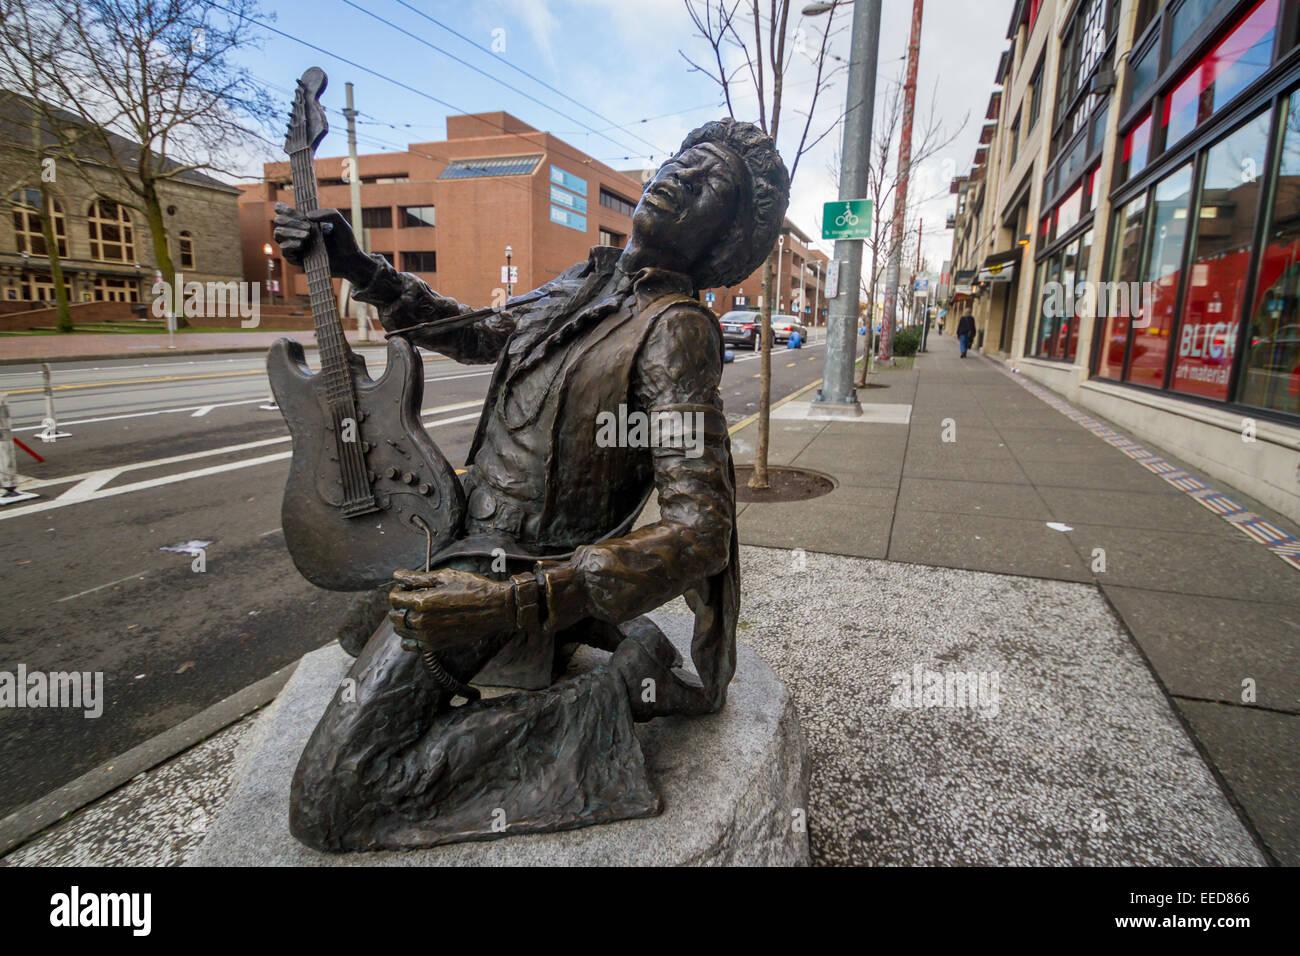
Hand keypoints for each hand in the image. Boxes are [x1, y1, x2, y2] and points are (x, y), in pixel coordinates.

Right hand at [272, 202, 376, 285]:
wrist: (351, 261)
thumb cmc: (345, 241)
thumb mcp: (340, 223)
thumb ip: (328, 213)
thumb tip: (307, 216)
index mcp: (303, 220)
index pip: (282, 211)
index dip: (282, 209)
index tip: (295, 212)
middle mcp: (295, 232)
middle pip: (279, 221)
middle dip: (291, 221)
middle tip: (309, 227)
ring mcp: (294, 245)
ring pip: (278, 234)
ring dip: (290, 232)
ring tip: (307, 235)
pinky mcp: (296, 259)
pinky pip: (284, 250)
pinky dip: (290, 245)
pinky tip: (301, 244)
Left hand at [389, 568, 515, 651]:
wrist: (494, 608)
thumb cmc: (472, 589)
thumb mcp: (444, 576)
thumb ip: (416, 578)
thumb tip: (397, 576)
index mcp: (421, 602)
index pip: (393, 599)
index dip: (398, 590)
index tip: (406, 587)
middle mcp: (421, 622)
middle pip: (394, 616)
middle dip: (399, 605)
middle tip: (412, 598)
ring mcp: (428, 636)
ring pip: (400, 632)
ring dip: (403, 621)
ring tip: (417, 612)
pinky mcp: (436, 645)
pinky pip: (411, 646)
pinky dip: (410, 637)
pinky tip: (420, 627)